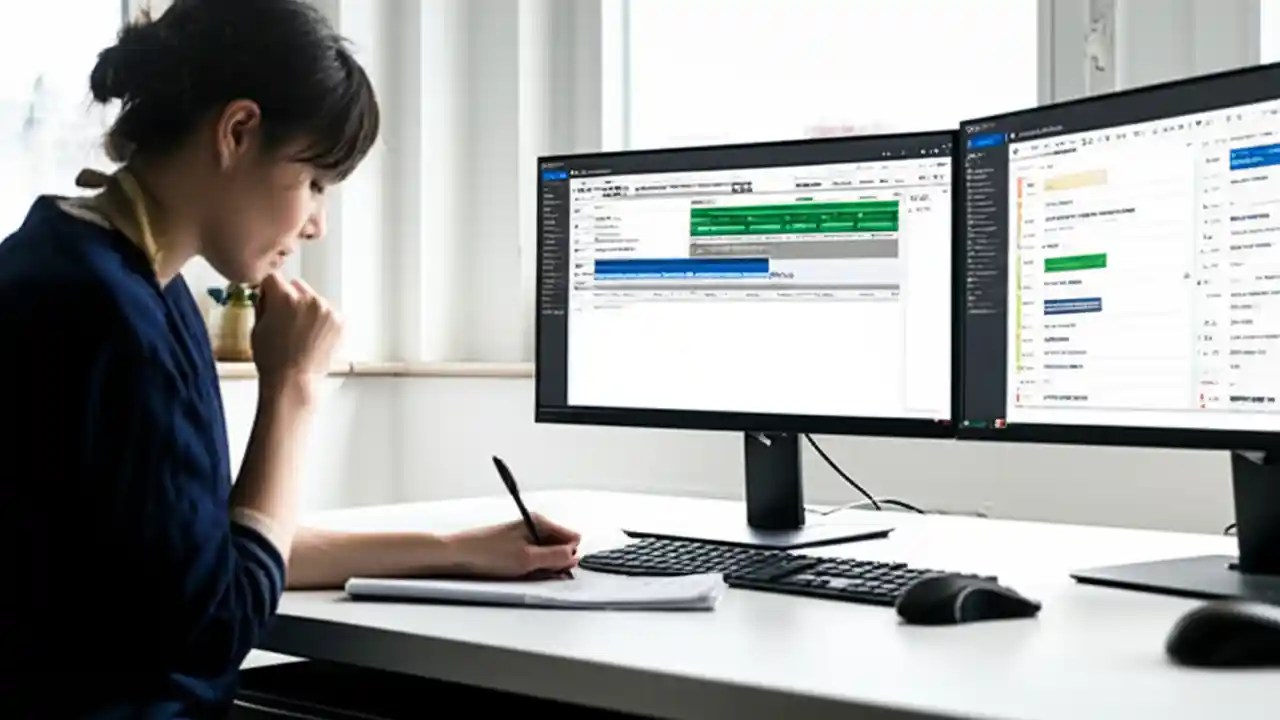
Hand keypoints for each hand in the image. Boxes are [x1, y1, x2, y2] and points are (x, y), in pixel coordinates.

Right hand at [251, 274, 341, 386]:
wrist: (294, 380)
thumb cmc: (271, 358)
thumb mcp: (257, 327)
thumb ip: (262, 303)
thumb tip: (264, 291)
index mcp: (284, 297)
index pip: (273, 277)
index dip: (268, 287)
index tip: (268, 295)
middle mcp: (309, 298)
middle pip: (296, 285)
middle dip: (290, 296)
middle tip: (286, 319)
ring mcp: (327, 310)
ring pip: (314, 298)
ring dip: (308, 308)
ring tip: (301, 332)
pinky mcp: (340, 321)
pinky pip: (328, 312)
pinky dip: (322, 320)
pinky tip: (313, 336)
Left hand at [446, 514, 581, 578]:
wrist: (456, 555)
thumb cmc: (488, 553)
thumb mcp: (527, 559)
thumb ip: (555, 558)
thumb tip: (575, 557)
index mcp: (539, 522)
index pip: (572, 538)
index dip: (568, 555)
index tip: (557, 567)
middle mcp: (533, 526)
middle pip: (560, 547)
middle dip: (554, 562)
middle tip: (536, 571)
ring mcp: (523, 537)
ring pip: (546, 555)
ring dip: (540, 567)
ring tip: (522, 572)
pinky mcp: (513, 548)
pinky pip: (532, 559)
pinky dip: (529, 568)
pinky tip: (515, 572)